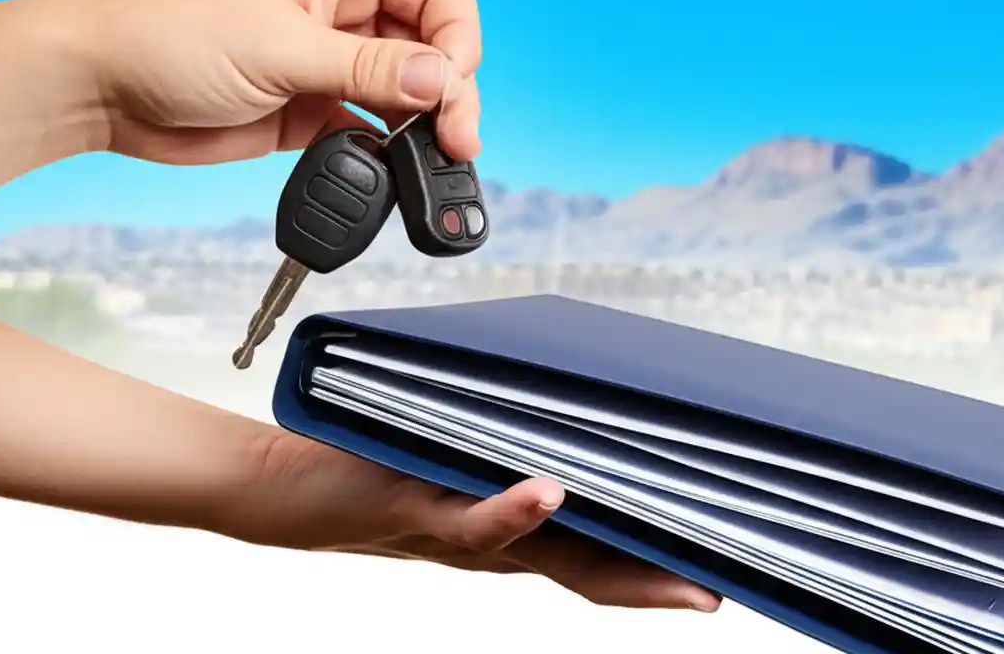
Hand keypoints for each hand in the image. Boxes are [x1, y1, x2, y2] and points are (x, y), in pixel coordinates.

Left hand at [77, 0, 482, 164]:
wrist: (104, 87)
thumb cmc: (170, 33)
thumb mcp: (281, 45)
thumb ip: (368, 67)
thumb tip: (441, 80)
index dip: (456, 35)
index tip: (450, 81)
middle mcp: (344, 11)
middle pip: (432, 46)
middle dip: (450, 90)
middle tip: (456, 138)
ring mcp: (331, 63)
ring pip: (408, 93)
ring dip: (426, 126)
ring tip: (433, 159)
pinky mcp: (314, 111)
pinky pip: (373, 130)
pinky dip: (391, 151)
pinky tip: (392, 167)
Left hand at [225, 427, 722, 611]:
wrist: (282, 493)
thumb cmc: (376, 467)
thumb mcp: (458, 454)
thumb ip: (510, 446)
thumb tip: (572, 411)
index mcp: (514, 528)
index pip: (601, 550)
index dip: (659, 563)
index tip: (721, 565)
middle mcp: (494, 543)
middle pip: (590, 570)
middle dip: (657, 582)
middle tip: (716, 592)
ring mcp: (458, 532)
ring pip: (544, 557)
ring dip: (609, 563)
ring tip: (669, 568)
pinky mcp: (414, 509)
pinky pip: (468, 518)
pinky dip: (511, 509)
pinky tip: (549, 491)